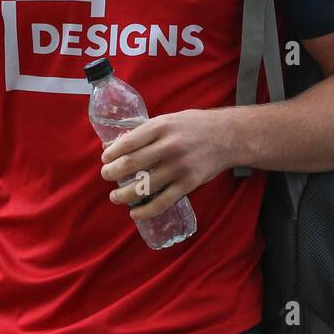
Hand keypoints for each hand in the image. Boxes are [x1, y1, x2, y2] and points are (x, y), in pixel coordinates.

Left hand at [99, 109, 234, 221]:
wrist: (228, 136)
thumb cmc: (194, 126)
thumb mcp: (167, 120)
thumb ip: (142, 132)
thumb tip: (111, 145)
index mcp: (161, 127)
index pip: (127, 142)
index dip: (111, 153)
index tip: (105, 158)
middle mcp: (169, 146)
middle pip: (131, 164)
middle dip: (112, 173)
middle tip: (106, 176)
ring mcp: (179, 167)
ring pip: (143, 186)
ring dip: (123, 195)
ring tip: (115, 197)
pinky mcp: (189, 183)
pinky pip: (162, 202)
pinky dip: (145, 211)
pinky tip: (135, 213)